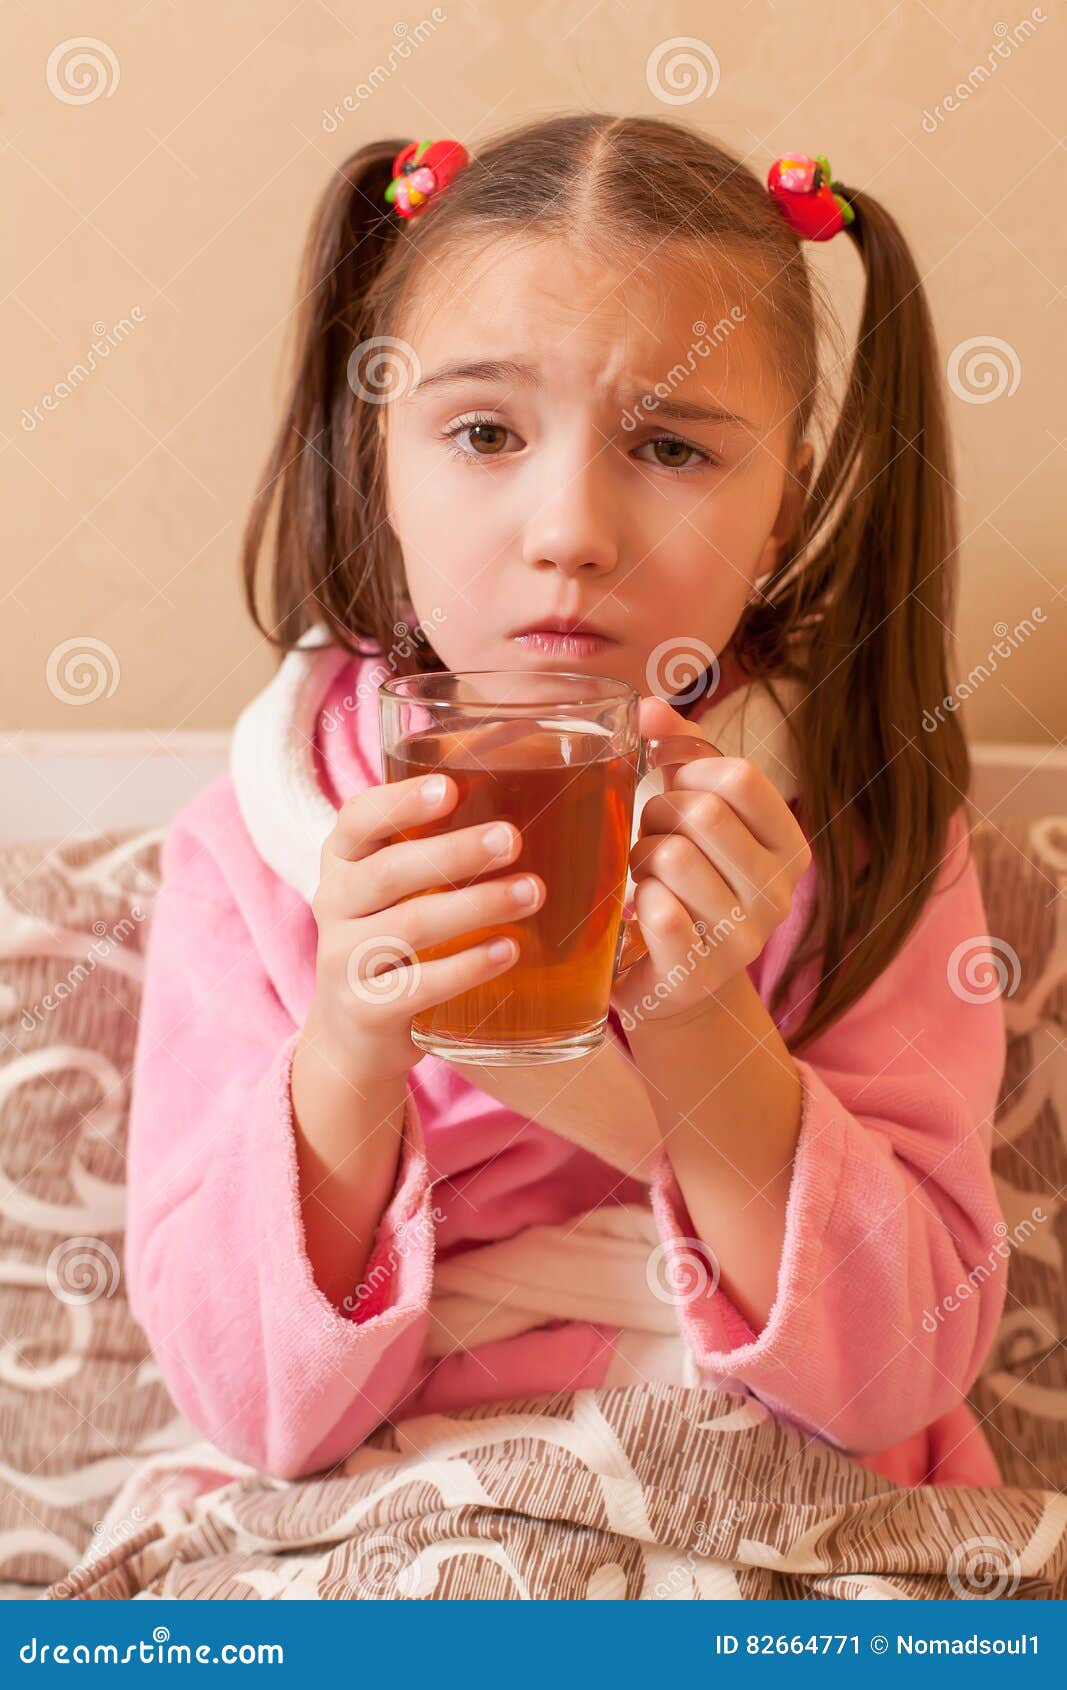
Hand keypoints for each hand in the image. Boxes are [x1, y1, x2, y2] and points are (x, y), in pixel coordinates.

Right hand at [303, 771, 543, 1084]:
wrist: (353, 1037)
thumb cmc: (394, 942)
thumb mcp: (397, 893)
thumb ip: (435, 852)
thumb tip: (538, 805)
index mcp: (344, 861)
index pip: (358, 819)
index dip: (400, 801)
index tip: (450, 788)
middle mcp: (334, 904)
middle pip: (389, 871)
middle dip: (455, 852)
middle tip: (512, 839)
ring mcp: (343, 960)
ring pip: (410, 926)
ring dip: (476, 905)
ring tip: (532, 892)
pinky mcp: (365, 1010)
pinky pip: (418, 986)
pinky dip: (468, 966)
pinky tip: (509, 951)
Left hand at [611, 696, 811, 1025]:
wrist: (677, 981)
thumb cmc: (684, 880)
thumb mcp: (695, 812)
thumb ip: (679, 752)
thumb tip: (646, 705)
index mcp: (790, 848)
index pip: (741, 777)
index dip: (689, 768)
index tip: (671, 785)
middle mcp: (778, 895)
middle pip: (702, 813)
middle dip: (658, 815)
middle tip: (651, 837)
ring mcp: (742, 939)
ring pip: (673, 858)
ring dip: (640, 858)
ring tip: (645, 875)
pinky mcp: (697, 974)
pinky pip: (659, 913)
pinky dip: (636, 901)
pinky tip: (638, 912)